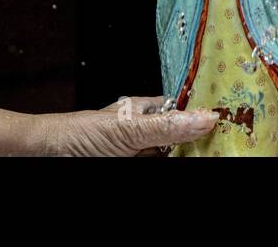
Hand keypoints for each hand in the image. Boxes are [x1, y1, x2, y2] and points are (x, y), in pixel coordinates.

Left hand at [29, 97, 217, 155]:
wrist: (48, 157)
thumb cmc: (80, 135)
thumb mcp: (128, 129)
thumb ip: (166, 125)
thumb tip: (206, 116)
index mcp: (144, 111)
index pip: (183, 110)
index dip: (204, 115)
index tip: (229, 121)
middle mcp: (145, 133)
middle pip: (182, 137)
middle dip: (201, 141)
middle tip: (229, 146)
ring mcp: (140, 154)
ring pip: (173, 155)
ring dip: (190, 154)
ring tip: (219, 153)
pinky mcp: (137, 166)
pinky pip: (160, 164)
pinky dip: (176, 162)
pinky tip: (188, 160)